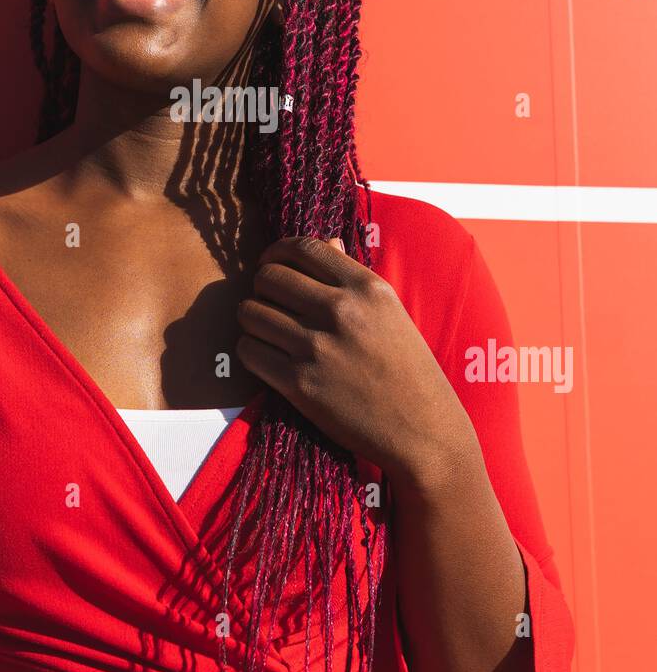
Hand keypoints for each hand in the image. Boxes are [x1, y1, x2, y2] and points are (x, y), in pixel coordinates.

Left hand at [235, 235, 476, 490]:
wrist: (422, 430)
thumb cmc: (406, 368)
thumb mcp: (390, 311)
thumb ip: (353, 276)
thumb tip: (327, 241)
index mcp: (366, 286)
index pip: (302, 247)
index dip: (276, 252)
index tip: (271, 264)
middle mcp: (340, 310)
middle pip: (268, 277)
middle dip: (261, 287)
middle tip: (269, 302)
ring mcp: (318, 347)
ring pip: (250, 312)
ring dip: (252, 319)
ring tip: (266, 330)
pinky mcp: (300, 383)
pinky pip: (249, 351)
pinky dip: (251, 350)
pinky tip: (266, 355)